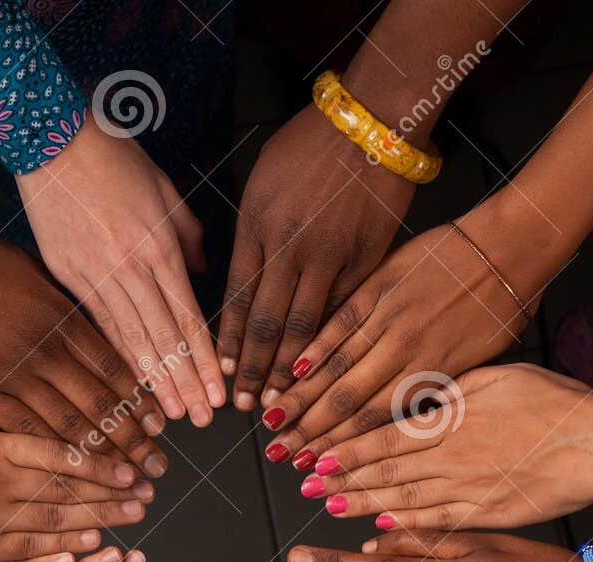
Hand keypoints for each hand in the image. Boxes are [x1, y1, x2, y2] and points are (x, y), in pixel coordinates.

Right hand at [0, 222, 169, 477]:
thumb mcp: (24, 268)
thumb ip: (60, 302)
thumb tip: (90, 322)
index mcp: (59, 316)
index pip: (114, 367)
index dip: (140, 400)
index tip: (159, 424)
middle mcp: (42, 349)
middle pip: (100, 404)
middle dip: (133, 440)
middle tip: (158, 467)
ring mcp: (9, 376)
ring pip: (69, 427)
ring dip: (103, 458)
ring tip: (130, 483)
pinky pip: (25, 434)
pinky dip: (55, 459)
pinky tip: (76, 477)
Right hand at [0, 410, 154, 561]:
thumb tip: (19, 404)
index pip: (58, 453)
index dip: (99, 463)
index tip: (130, 468)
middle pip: (68, 489)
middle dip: (112, 493)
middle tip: (146, 495)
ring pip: (58, 521)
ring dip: (100, 520)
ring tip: (133, 518)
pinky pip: (34, 551)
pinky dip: (66, 549)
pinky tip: (94, 546)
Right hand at [17, 122, 223, 425]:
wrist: (51, 138)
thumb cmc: (113, 156)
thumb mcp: (166, 190)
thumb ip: (189, 237)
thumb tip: (203, 273)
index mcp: (159, 248)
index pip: (189, 318)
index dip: (204, 361)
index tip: (217, 393)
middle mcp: (129, 268)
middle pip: (162, 338)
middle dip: (183, 384)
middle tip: (199, 420)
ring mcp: (95, 275)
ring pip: (129, 339)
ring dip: (150, 380)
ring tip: (167, 415)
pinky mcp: (66, 275)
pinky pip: (97, 324)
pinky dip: (115, 355)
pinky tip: (127, 381)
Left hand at [218, 106, 410, 413]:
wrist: (372, 122)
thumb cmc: (310, 144)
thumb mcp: (263, 182)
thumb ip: (250, 232)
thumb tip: (239, 276)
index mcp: (258, 226)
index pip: (235, 298)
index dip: (227, 343)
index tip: (220, 374)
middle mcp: (291, 248)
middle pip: (266, 323)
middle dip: (253, 371)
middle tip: (246, 407)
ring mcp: (332, 258)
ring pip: (305, 328)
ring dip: (290, 371)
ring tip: (281, 401)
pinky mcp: (367, 262)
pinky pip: (343, 314)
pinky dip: (330, 347)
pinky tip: (322, 372)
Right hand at [260, 219, 531, 465]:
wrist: (509, 248)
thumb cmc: (501, 305)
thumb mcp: (481, 362)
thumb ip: (437, 389)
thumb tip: (409, 419)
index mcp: (431, 374)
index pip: (374, 421)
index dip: (340, 447)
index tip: (314, 465)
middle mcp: (405, 352)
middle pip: (347, 401)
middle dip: (309, 432)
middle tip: (279, 453)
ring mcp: (389, 318)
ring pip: (337, 365)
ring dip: (301, 396)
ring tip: (273, 418)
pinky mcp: (379, 285)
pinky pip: (340, 322)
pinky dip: (314, 346)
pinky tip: (291, 368)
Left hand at [299, 363, 592, 528]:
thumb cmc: (557, 403)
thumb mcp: (497, 377)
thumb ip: (450, 392)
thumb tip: (415, 397)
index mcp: (454, 418)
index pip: (385, 437)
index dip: (346, 450)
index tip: (315, 457)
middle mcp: (454, 457)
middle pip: (385, 472)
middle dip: (341, 481)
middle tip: (305, 489)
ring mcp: (470, 490)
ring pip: (404, 500)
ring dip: (363, 505)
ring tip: (331, 509)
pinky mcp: (489, 515)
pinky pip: (438, 523)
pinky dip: (406, 528)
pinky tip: (381, 530)